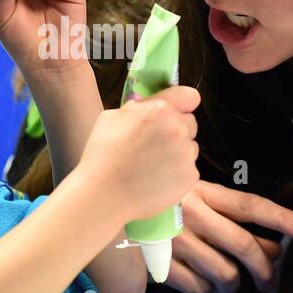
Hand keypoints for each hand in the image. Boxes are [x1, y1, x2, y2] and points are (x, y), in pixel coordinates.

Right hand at [75, 85, 200, 222]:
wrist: (104, 195)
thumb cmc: (101, 156)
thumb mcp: (111, 117)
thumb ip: (137, 108)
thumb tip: (147, 107)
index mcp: (159, 109)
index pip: (189, 96)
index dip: (182, 103)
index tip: (176, 110)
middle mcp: (178, 128)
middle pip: (190, 123)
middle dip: (176, 129)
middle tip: (154, 143)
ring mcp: (186, 154)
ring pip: (190, 147)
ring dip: (177, 152)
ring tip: (152, 165)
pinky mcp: (190, 177)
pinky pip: (188, 169)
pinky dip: (177, 173)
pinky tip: (156, 179)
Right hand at [165, 181, 292, 292]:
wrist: (111, 203)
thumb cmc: (162, 203)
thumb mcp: (196, 197)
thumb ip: (231, 218)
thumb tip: (273, 247)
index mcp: (202, 192)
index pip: (250, 206)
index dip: (282, 219)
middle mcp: (191, 215)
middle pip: (243, 246)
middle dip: (265, 269)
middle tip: (269, 280)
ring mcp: (175, 240)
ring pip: (225, 273)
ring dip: (235, 283)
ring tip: (232, 282)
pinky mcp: (161, 264)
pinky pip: (199, 288)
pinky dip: (208, 291)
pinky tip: (204, 283)